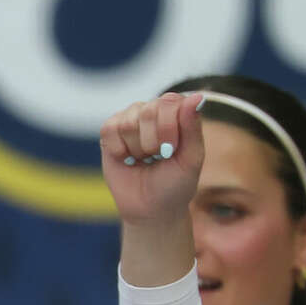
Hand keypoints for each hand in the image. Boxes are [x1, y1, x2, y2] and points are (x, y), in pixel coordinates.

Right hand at [101, 91, 205, 226]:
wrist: (150, 207)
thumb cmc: (175, 183)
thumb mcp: (191, 158)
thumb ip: (192, 127)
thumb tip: (196, 96)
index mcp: (177, 112)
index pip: (169, 102)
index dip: (169, 128)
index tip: (171, 150)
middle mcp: (153, 110)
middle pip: (148, 111)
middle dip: (153, 142)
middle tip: (157, 157)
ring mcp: (130, 119)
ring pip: (128, 122)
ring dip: (136, 149)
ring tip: (142, 159)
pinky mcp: (109, 132)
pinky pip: (110, 129)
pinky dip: (119, 149)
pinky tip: (126, 158)